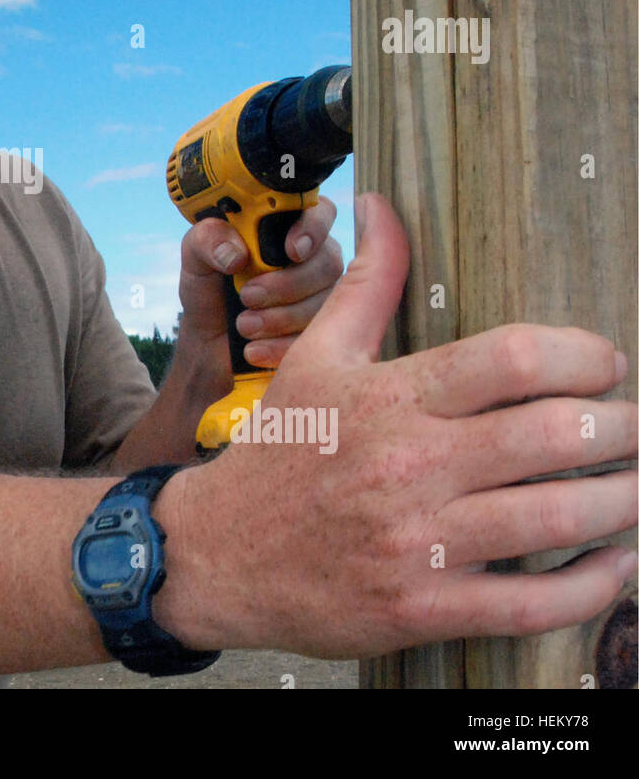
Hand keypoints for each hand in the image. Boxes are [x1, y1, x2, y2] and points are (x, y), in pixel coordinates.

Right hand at [158, 192, 636, 658]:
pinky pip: (533, 604)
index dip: (582, 354)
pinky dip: (593, 585)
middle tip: (637, 424)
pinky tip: (616, 564)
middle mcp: (408, 465)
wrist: (218, 552)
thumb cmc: (277, 450)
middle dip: (624, 427)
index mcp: (388, 397)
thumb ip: (366, 283)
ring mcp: (418, 541)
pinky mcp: (423, 609)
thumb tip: (381, 206)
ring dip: (626, 501)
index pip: (512, 359)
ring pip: (558, 518)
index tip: (605, 363)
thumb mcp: (314, 357)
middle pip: (553, 434)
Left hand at [177, 196, 343, 365]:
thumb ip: (206, 239)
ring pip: (324, 302)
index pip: (320, 212)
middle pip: (327, 262)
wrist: (208, 341)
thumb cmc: (209, 289)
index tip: (291, 251)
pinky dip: (282, 345)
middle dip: (287, 284)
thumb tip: (236, 251)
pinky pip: (318, 337)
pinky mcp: (319, 330)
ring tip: (244, 326)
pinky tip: (256, 349)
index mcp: (286, 228)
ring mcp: (320, 295)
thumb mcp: (195, 259)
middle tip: (248, 296)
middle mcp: (312, 258)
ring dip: (281, 318)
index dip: (313, 228)